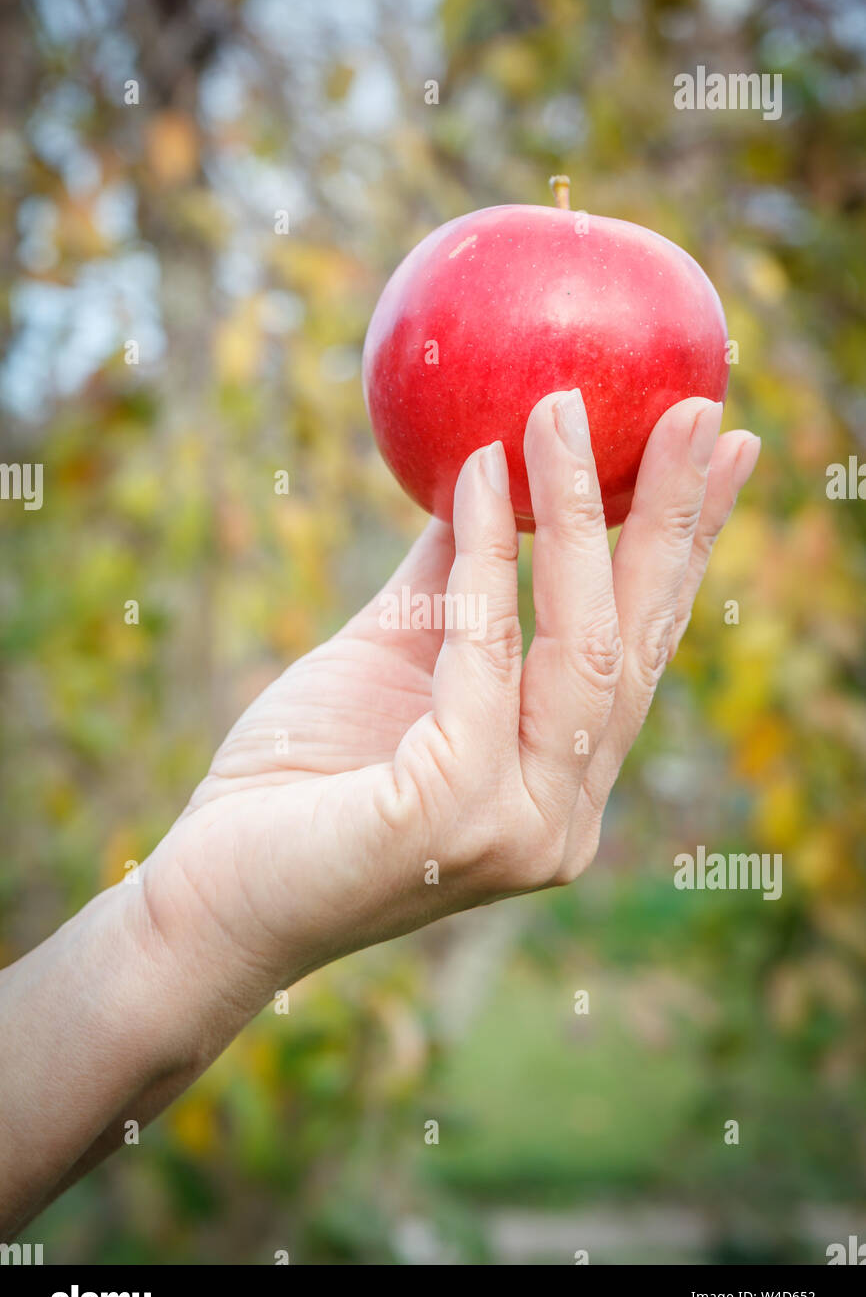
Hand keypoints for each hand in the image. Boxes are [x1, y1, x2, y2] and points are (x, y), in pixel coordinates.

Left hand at [142, 390, 759, 1018]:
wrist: (211, 887)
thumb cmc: (296, 778)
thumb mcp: (392, 653)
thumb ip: (454, 582)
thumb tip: (493, 466)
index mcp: (559, 781)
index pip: (640, 652)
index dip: (687, 548)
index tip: (728, 451)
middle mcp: (563, 813)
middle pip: (638, 646)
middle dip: (676, 520)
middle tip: (701, 411)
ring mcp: (523, 826)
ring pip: (583, 649)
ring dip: (578, 516)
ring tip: (563, 408)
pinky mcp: (460, 816)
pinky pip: (486, 658)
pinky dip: (485, 560)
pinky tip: (479, 475)